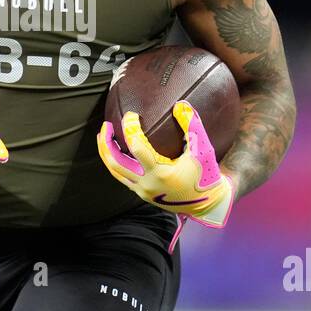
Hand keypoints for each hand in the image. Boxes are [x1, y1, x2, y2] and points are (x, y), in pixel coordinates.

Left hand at [96, 100, 234, 249]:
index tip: (132, 115)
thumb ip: (192, 126)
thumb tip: (180, 105)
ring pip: (115, 171)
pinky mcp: (142, 194)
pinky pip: (122, 177)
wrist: (206, 205)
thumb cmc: (205, 175)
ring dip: (106, 153)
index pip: (137, 147)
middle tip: (106, 125)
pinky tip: (114, 151)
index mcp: (161, 173)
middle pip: (116, 161)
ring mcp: (142, 191)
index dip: (130, 128)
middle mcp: (147, 184)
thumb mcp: (202, 150)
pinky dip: (114, 163)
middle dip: (107, 142)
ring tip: (103, 136)